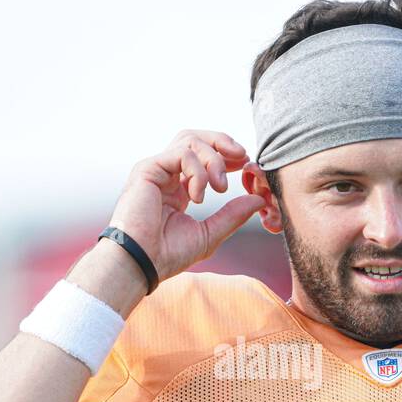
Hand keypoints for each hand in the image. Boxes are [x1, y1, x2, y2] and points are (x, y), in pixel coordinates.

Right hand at [105, 129, 266, 282]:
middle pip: (195, 138)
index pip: (203, 156)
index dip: (226, 155)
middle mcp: (166, 174)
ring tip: (220, 187)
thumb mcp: (210, 234)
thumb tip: (259, 199)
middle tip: (242, 157)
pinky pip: (182, 153)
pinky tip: (198, 195)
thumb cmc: (168, 255)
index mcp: (178, 187)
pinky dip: (198, 171)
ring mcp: (155, 169)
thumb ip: (233, 215)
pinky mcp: (147, 168)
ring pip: (189, 140)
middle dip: (222, 142)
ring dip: (213, 159)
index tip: (245, 164)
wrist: (142, 263)